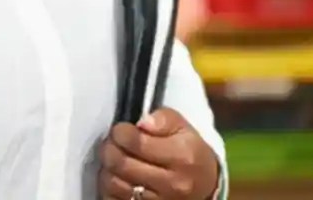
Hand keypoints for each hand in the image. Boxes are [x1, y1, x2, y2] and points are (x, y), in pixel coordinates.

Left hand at [98, 108, 219, 198]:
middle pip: (120, 163)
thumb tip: (142, 123)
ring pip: (113, 182)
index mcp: (182, 157)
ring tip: (117, 159)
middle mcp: (172, 184)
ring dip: (108, 167)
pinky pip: (113, 198)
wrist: (204, 186)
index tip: (122, 129)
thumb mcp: (183, 128)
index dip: (121, 132)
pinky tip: (119, 176)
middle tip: (114, 142)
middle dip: (110, 148)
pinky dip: (110, 186)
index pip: (135, 142)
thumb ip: (162, 119)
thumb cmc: (188, 152)